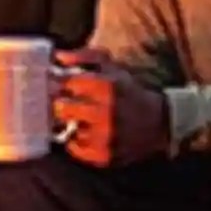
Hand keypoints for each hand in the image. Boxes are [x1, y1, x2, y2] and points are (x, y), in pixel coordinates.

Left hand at [54, 49, 167, 167]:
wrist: (159, 122)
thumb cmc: (128, 91)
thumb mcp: (112, 68)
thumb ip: (84, 57)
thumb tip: (57, 56)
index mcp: (107, 87)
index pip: (66, 83)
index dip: (55, 83)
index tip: (51, 84)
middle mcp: (105, 112)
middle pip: (61, 108)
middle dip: (58, 104)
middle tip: (60, 103)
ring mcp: (104, 137)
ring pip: (66, 129)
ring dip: (68, 124)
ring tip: (78, 118)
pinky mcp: (103, 155)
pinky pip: (74, 148)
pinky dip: (75, 141)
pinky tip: (85, 133)